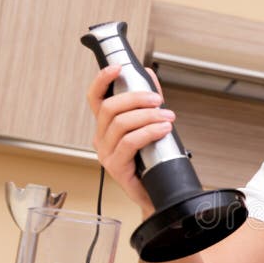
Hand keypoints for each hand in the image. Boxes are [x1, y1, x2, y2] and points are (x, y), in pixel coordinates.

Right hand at [86, 65, 174, 212]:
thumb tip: (148, 75)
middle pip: (110, 108)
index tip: (118, 68)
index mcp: (106, 126)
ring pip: (121, 124)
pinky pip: (129, 143)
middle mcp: (101, 138)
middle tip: (158, 100)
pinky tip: (163, 129)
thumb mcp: (151, 126)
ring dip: (147, 116)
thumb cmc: (153, 162)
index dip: (103, 80)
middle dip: (136, 99)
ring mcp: (106, 153)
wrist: (158, 194)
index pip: (96, 99)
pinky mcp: (116, 167)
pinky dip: (148, 132)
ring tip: (167, 116)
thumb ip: (148, 102)